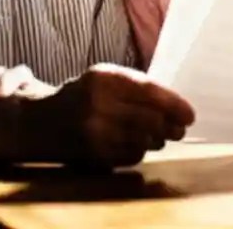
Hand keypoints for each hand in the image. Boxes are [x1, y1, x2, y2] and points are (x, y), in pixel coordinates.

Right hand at [37, 63, 194, 168]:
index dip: (175, 105)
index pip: (150, 92)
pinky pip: (132, 156)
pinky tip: (135, 142)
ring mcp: (94, 133)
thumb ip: (140, 88)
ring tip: (158, 135)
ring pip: (145, 141)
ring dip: (158, 140)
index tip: (191, 115)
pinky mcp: (93, 154)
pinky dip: (140, 150)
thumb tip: (180, 109)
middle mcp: (97, 105)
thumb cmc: (85, 95)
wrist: (41, 120)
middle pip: (152, 121)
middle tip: (179, 129)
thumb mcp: (107, 78)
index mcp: (103, 78)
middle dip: (172, 127)